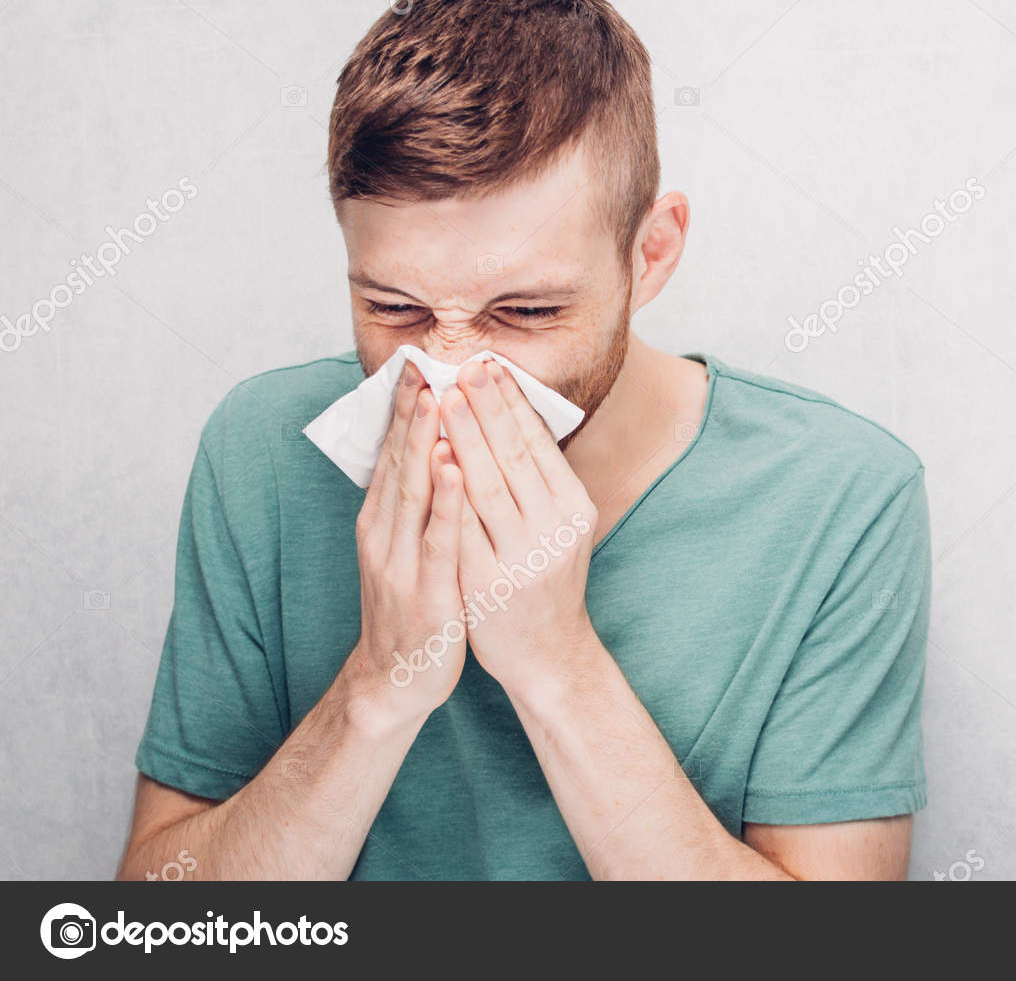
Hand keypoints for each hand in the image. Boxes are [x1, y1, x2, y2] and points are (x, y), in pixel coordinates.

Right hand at [344, 362, 467, 726]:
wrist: (395, 680)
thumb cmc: (412, 606)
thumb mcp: (404, 548)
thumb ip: (412, 503)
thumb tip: (425, 450)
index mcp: (381, 522)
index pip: (391, 456)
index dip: (404, 411)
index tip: (417, 365)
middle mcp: (384, 535)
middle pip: (398, 464)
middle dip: (412, 414)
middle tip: (424, 366)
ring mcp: (401, 563)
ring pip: (414, 494)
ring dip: (423, 444)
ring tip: (437, 400)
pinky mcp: (427, 590)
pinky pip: (438, 538)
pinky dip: (446, 501)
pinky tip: (453, 468)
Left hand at [440, 359, 597, 696]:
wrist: (545, 653)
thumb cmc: (543, 580)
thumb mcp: (557, 526)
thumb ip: (538, 480)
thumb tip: (512, 415)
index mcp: (573, 508)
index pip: (538, 444)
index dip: (512, 403)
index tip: (489, 365)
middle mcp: (555, 529)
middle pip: (515, 457)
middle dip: (487, 408)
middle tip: (464, 366)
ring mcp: (523, 557)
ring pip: (490, 486)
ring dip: (466, 438)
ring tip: (446, 398)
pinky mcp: (489, 584)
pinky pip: (465, 529)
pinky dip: (451, 492)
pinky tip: (438, 462)